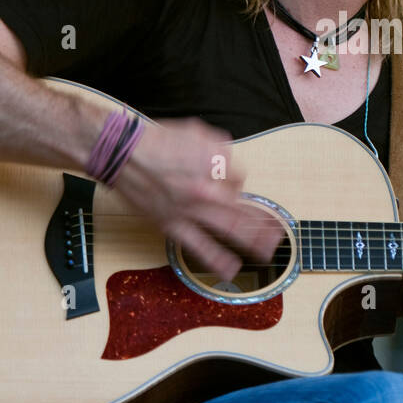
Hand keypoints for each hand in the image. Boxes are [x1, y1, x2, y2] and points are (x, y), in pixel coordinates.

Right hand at [111, 118, 280, 279]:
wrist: (122, 153)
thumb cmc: (157, 139)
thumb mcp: (196, 131)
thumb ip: (219, 147)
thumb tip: (230, 163)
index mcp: (215, 163)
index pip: (240, 179)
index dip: (237, 183)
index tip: (232, 186)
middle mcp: (208, 187)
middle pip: (245, 208)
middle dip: (264, 223)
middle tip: (279, 233)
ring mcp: (192, 208)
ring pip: (231, 228)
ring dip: (254, 241)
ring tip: (268, 251)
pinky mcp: (174, 225)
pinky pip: (200, 246)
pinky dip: (217, 260)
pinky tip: (231, 270)